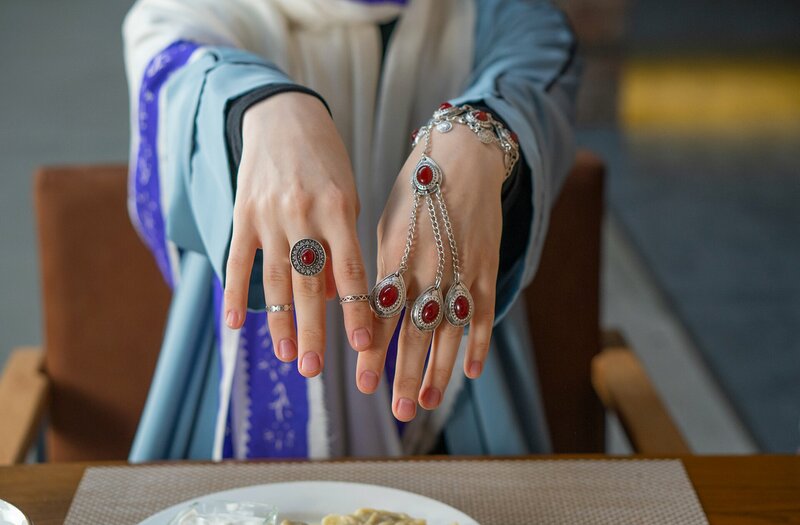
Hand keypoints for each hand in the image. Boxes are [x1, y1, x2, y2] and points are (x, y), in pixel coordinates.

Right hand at [223, 92, 372, 377]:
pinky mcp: (243, 214)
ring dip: (280, 321)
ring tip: (287, 356)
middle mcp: (304, 213)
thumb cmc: (327, 161)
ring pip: (275, 279)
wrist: (284, 116)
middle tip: (314, 369)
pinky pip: (238, 261)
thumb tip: (335, 296)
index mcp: (340, 209)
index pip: (352, 271)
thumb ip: (342, 246)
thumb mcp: (347, 197)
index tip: (364, 346)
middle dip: (313, 329)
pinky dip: (236, 294)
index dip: (357, 311)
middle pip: (309, 283)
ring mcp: (270, 214)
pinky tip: (236, 325)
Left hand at [359, 125, 505, 420]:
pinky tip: (471, 371)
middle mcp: (427, 266)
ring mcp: (460, 268)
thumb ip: (381, 268)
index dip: (373, 351)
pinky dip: (478, 342)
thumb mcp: (388, 225)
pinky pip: (482, 311)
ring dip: (437, 369)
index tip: (362, 384)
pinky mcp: (485, 266)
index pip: (381, 314)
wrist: (463, 158)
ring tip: (426, 401)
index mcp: (396, 255)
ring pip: (448, 329)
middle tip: (397, 410)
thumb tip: (368, 311)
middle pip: (415, 330)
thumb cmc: (414, 191)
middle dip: (404, 373)